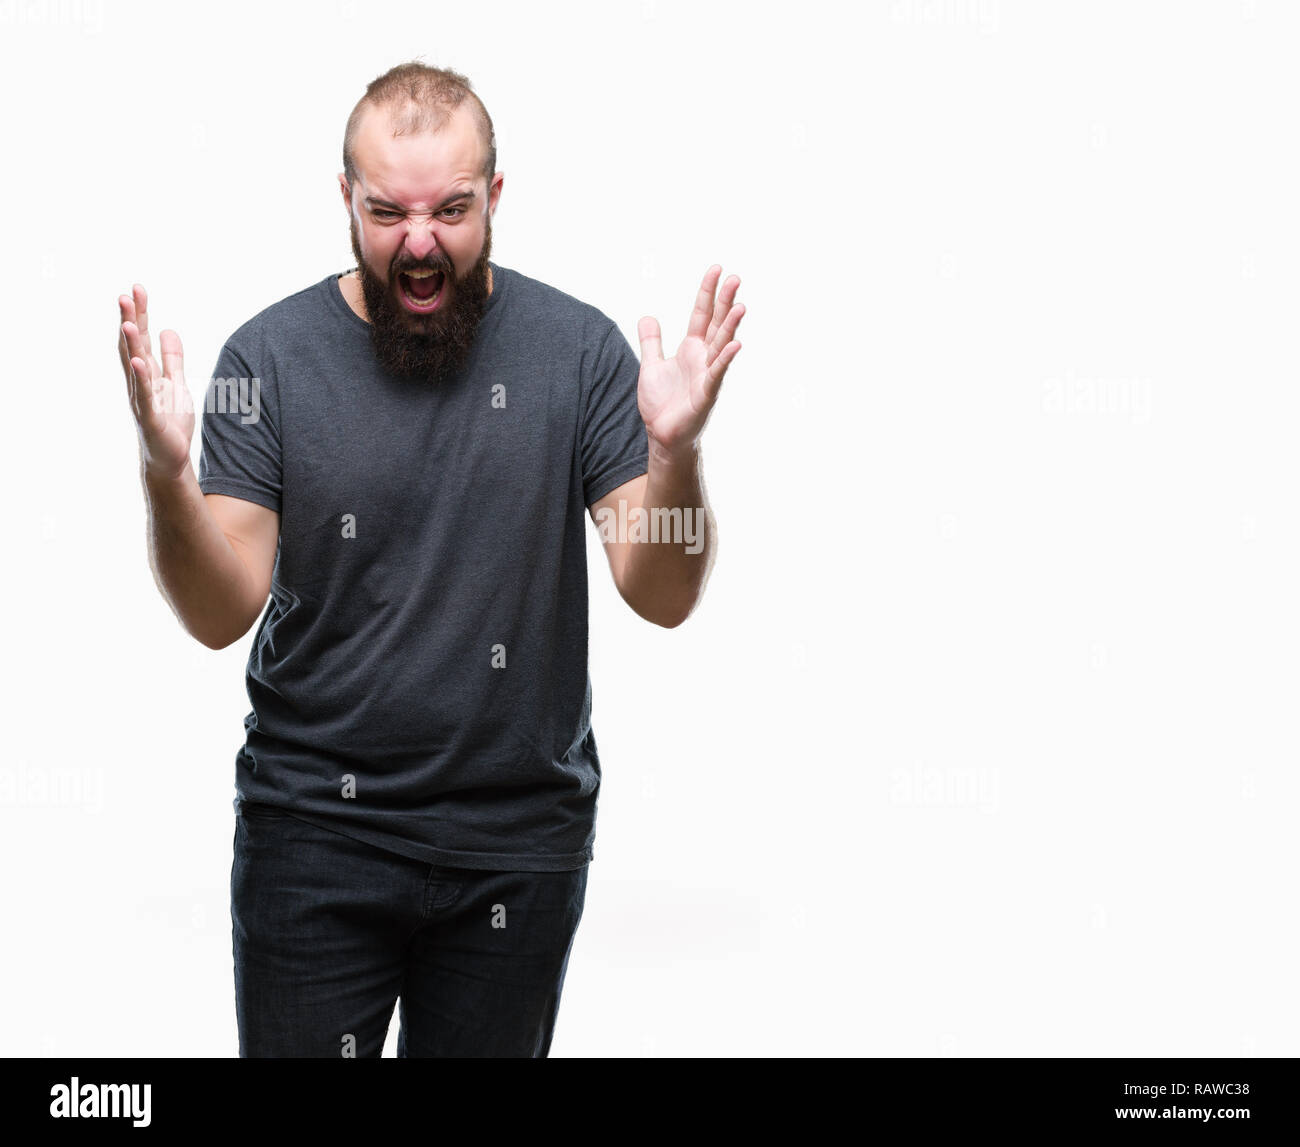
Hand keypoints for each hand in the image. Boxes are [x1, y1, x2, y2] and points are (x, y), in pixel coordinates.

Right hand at [118, 284, 194, 481]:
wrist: (169, 459)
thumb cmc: (170, 423)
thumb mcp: (176, 385)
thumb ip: (172, 359)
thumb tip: (167, 329)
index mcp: (147, 373)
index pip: (141, 338)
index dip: (139, 314)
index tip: (137, 289)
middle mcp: (139, 382)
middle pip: (133, 347)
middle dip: (130, 321)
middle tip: (126, 294)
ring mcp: (141, 399)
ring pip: (134, 367)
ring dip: (130, 345)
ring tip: (127, 322)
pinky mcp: (150, 417)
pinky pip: (144, 394)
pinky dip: (141, 377)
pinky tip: (138, 361)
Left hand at [636, 265, 743, 461]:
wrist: (662, 434)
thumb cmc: (661, 403)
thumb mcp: (650, 365)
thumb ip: (651, 341)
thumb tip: (648, 316)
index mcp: (691, 349)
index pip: (702, 314)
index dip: (708, 292)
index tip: (716, 270)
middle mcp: (703, 358)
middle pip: (717, 324)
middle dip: (725, 301)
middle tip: (735, 278)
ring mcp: (707, 375)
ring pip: (721, 345)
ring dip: (731, 326)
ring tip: (741, 305)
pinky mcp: (706, 394)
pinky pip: (717, 374)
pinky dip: (725, 359)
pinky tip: (735, 345)